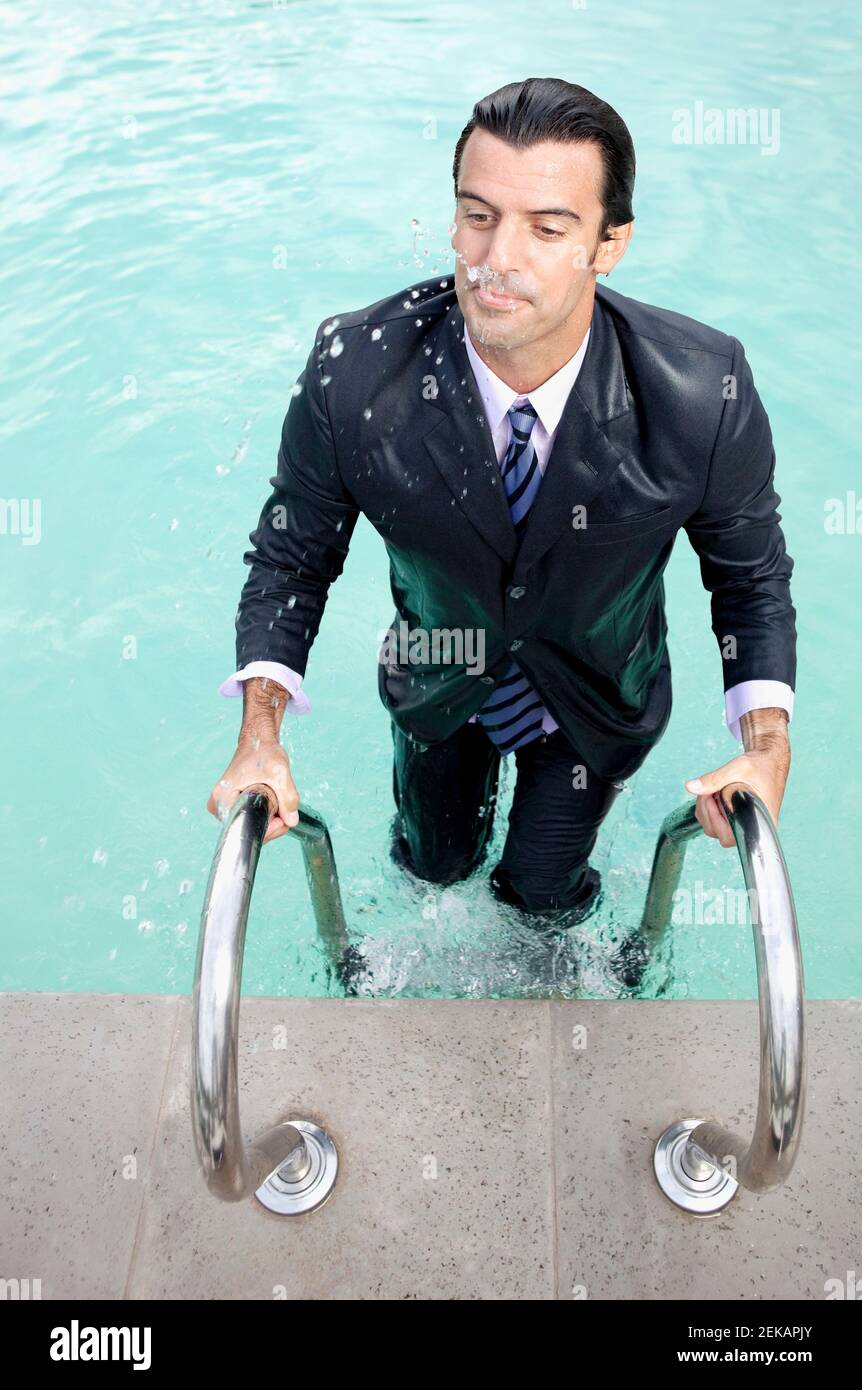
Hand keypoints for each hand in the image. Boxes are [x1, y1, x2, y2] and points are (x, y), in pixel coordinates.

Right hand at [207, 735, 299, 844]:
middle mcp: (218, 804)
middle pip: (247, 829)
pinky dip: (265, 816)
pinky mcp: (232, 804)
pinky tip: (274, 804)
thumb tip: (291, 821)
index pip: (243, 827)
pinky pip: (250, 818)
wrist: (257, 740)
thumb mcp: (280, 773)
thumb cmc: (263, 752)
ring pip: (250, 825)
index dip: (266, 829)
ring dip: (269, 820)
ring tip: (280, 804)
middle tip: (286, 813)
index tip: (282, 820)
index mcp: (223, 797)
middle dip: (270, 825)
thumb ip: (288, 797)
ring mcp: (224, 805)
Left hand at [684, 712, 789, 848]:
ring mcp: (742, 824)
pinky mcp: (735, 819)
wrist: (769, 762)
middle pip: (717, 834)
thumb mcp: (737, 768)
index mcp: (759, 821)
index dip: (715, 821)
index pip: (729, 837)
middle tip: (711, 790)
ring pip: (713, 828)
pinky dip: (709, 808)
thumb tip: (691, 787)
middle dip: (707, 811)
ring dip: (706, 809)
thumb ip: (714, 779)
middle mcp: (752, 828)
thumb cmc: (760, 766)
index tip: (713, 799)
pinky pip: (715, 822)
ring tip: (714, 789)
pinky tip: (716, 794)